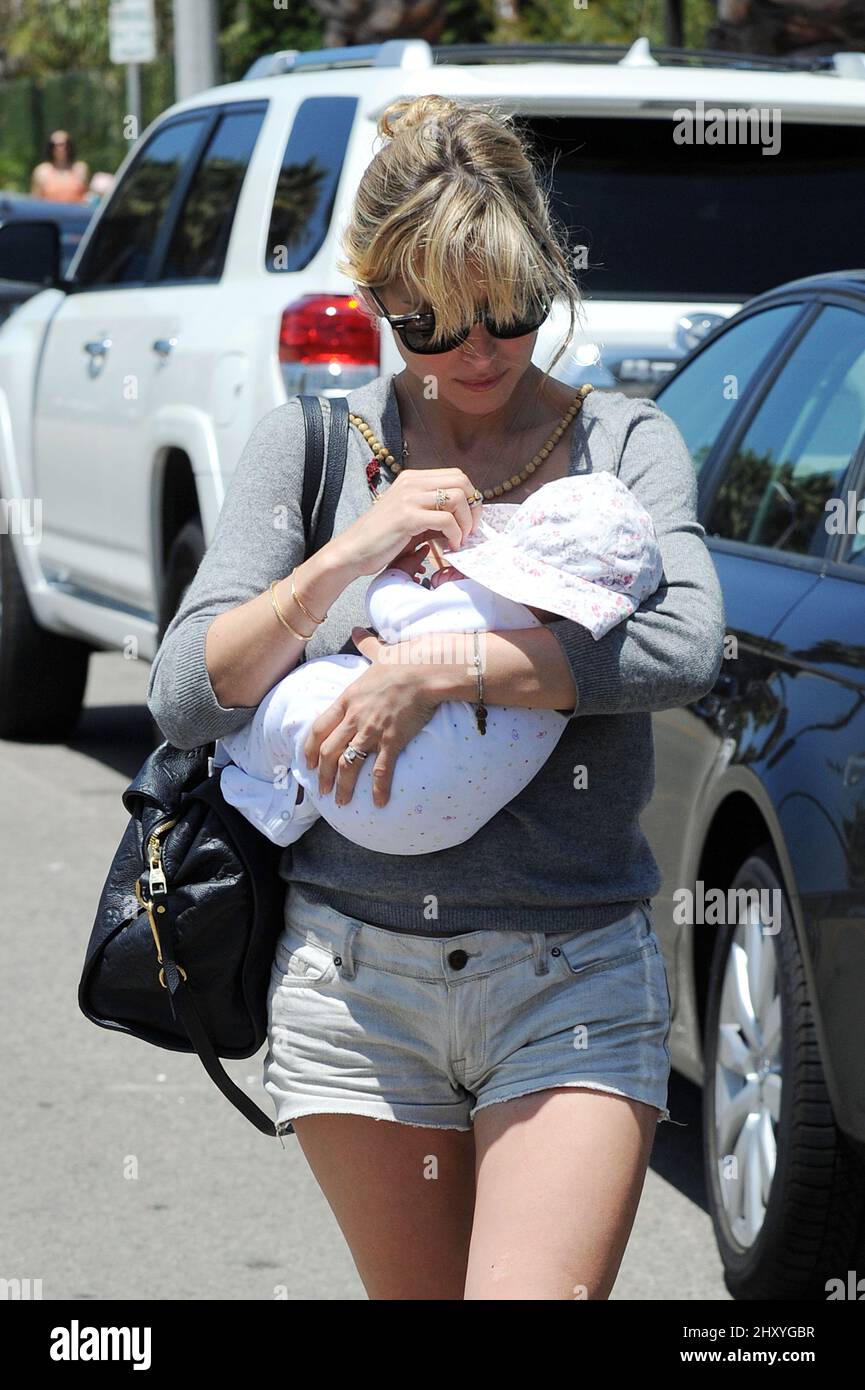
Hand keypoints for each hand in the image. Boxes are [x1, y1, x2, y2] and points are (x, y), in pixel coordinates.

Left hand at [302, 627, 442, 807]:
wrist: (427, 669)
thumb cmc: (405, 659)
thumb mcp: (379, 652)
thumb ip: (365, 644)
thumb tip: (357, 629)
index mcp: (348, 699)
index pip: (319, 727)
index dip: (310, 748)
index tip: (306, 761)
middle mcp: (354, 717)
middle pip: (328, 751)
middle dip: (321, 774)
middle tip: (321, 791)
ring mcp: (372, 730)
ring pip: (347, 764)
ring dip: (341, 786)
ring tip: (340, 802)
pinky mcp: (392, 741)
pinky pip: (380, 771)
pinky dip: (377, 789)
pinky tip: (377, 804)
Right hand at [334, 468, 481, 577]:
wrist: (352, 550)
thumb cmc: (381, 538)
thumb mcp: (409, 516)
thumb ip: (432, 510)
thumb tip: (463, 516)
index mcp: (412, 478)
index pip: (456, 475)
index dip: (471, 497)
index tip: (470, 520)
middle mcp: (411, 482)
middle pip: (461, 482)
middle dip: (473, 508)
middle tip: (470, 530)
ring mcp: (409, 498)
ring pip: (457, 498)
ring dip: (466, 522)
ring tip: (460, 540)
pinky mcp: (407, 517)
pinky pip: (446, 520)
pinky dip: (455, 535)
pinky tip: (451, 546)